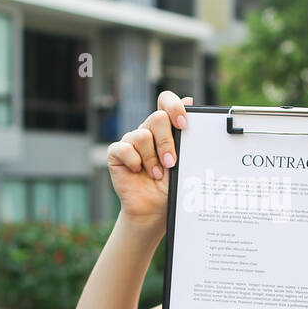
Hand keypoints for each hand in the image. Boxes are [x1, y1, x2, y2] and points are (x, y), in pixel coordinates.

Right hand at [107, 91, 193, 230]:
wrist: (155, 208)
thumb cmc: (172, 185)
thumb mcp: (185, 160)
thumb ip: (186, 134)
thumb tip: (190, 100)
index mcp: (166, 128)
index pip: (166, 101)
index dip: (174, 106)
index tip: (183, 125)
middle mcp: (148, 130)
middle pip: (157, 118)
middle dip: (166, 142)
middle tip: (171, 163)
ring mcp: (131, 141)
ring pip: (142, 135)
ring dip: (152, 159)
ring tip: (156, 174)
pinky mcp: (117, 153)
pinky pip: (124, 148)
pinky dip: (134, 162)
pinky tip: (138, 172)